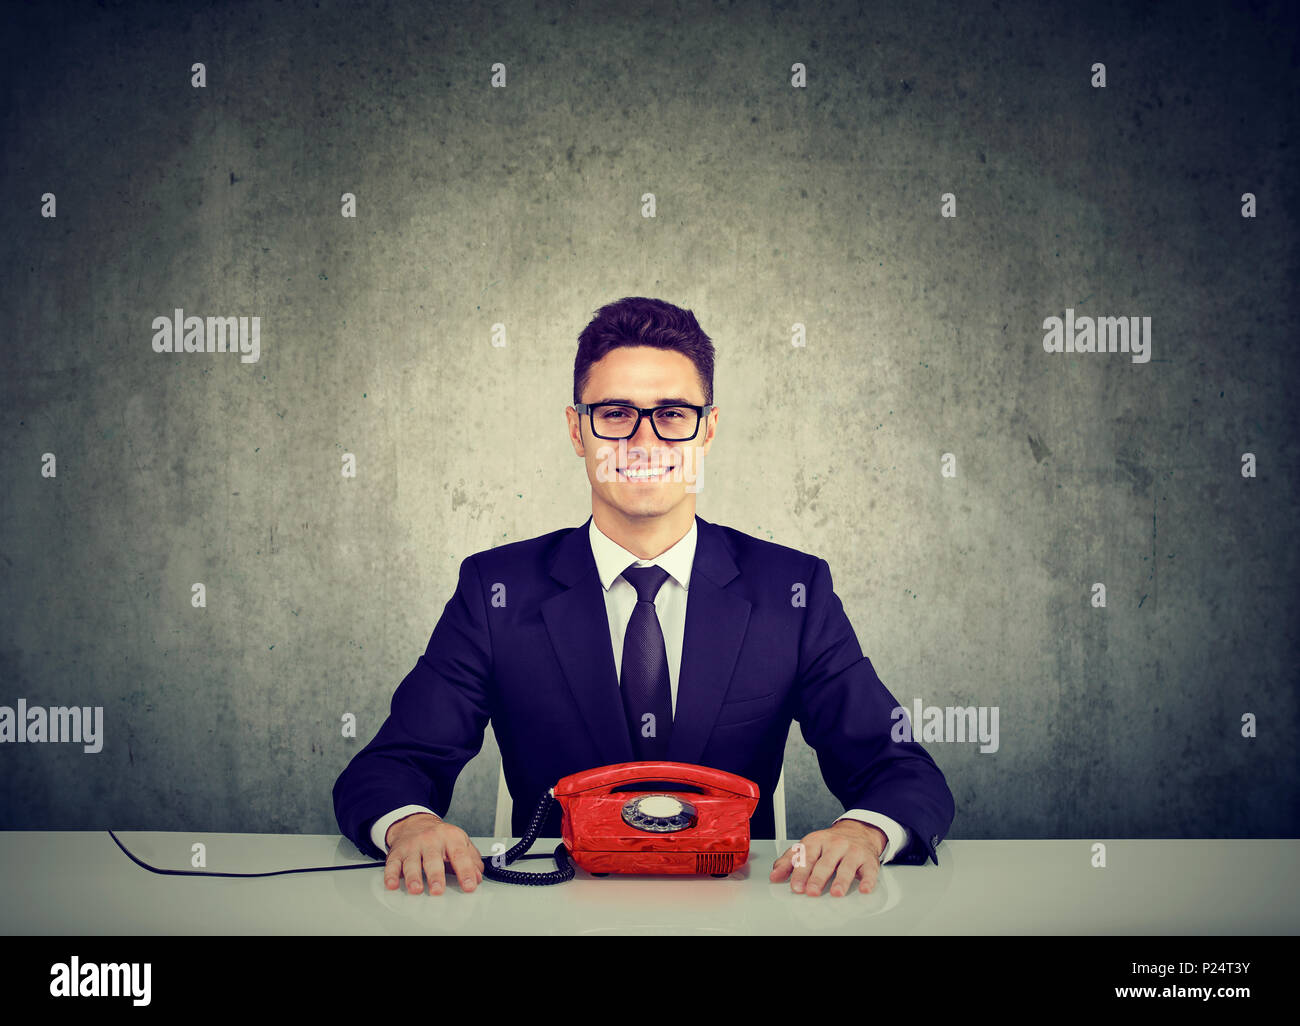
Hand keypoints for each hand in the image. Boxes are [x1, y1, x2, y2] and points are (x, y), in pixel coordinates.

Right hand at [383, 813, 484, 894]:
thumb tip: (479, 876)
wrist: (414, 822)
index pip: (460, 855)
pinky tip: (392, 884)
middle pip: (433, 859)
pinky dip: (390, 875)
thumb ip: (472, 860)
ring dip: (413, 877)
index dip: (466, 871)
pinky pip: (392, 864)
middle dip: (435, 876)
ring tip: (416, 889)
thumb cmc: (439, 837)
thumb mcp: (460, 842)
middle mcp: (431, 841)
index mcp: (450, 838)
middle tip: (438, 890)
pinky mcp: (397, 853)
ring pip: (412, 862)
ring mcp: (412, 846)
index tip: (470, 886)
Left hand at [770, 820, 886, 896]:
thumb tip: (774, 876)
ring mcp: (853, 851)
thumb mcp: (807, 847)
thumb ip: (789, 861)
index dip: (800, 872)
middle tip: (812, 892)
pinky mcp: (869, 860)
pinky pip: (869, 871)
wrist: (858, 832)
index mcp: (817, 841)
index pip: (807, 857)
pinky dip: (867, 880)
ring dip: (841, 880)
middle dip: (818, 878)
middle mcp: (835, 845)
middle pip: (825, 862)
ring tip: (835, 893)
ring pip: (847, 866)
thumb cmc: (829, 844)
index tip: (795, 887)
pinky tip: (864, 889)